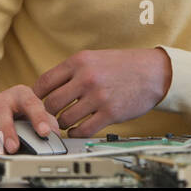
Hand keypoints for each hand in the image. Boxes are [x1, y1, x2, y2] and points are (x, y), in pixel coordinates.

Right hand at [0, 86, 59, 155]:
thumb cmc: (18, 111)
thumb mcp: (34, 111)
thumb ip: (46, 121)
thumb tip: (55, 135)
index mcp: (20, 95)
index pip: (30, 102)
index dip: (38, 117)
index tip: (44, 132)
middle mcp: (0, 101)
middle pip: (1, 110)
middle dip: (7, 129)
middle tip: (14, 147)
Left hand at [32, 48, 171, 137]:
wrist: (153, 72)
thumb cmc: (124, 65)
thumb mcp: (94, 57)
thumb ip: (72, 70)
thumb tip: (48, 87)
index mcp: (79, 61)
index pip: (44, 82)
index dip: (37, 96)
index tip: (38, 102)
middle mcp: (86, 78)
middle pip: (51, 103)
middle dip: (48, 113)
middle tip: (52, 115)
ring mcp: (98, 97)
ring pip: (65, 119)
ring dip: (63, 124)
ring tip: (67, 122)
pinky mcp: (110, 113)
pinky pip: (83, 130)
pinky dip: (76, 133)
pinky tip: (78, 129)